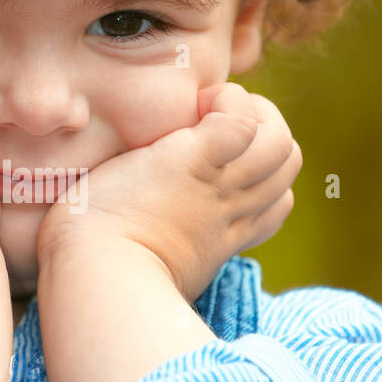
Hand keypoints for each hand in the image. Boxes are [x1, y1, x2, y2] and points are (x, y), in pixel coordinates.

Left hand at [36, 82, 301, 303]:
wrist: (92, 279)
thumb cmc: (102, 276)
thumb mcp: (156, 270)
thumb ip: (167, 249)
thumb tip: (148, 239)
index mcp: (221, 240)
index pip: (278, 204)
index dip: (263, 174)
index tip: (223, 162)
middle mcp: (230, 212)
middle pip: (290, 163)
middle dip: (267, 128)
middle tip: (217, 119)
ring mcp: (216, 187)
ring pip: (280, 142)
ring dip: (254, 110)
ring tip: (207, 106)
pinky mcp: (191, 162)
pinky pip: (241, 121)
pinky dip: (230, 102)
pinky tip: (196, 102)